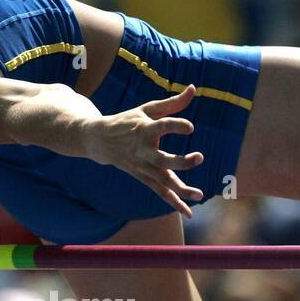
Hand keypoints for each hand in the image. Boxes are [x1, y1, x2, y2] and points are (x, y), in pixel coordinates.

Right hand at [89, 85, 204, 216]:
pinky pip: (160, 192)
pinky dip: (174, 202)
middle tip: (199, 157)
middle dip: (181, 161)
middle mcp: (143, 151)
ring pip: (163, 181)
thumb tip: (194, 88)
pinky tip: (188, 212)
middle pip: (163, 160)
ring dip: (182, 189)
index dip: (176, 127)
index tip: (190, 127)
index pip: (162, 127)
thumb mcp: (148, 109)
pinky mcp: (143, 177)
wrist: (99, 140)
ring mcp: (143, 166)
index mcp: (144, 129)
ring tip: (199, 195)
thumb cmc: (128, 121)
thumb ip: (173, 102)